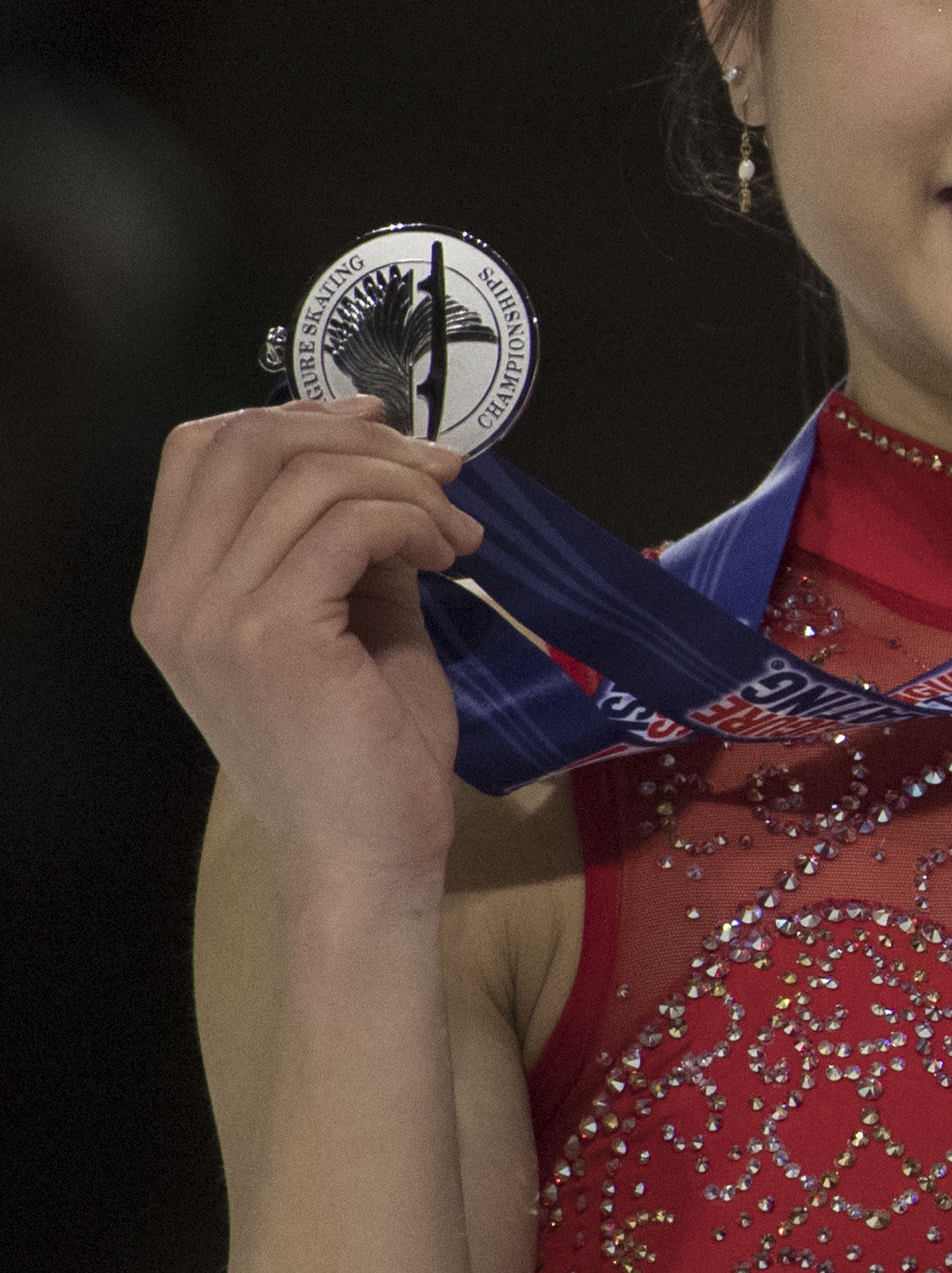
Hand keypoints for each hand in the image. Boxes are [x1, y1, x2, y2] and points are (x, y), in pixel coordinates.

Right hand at [131, 398, 485, 888]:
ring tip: (458, 534)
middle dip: (360, 438)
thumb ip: (349, 543)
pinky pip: (349, 525)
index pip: (200, 450)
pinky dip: (413, 522)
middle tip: (443, 472)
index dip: (294, 417)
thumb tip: (390, 468)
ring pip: (308, 477)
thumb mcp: (354, 619)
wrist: (365, 855)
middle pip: (247, 442)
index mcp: (175, 588)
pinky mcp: (269, 635)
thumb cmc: (368, 750)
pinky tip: (449, 558)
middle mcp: (173, 596)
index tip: (381, 428)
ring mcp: (211, 615)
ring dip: (405, 486)